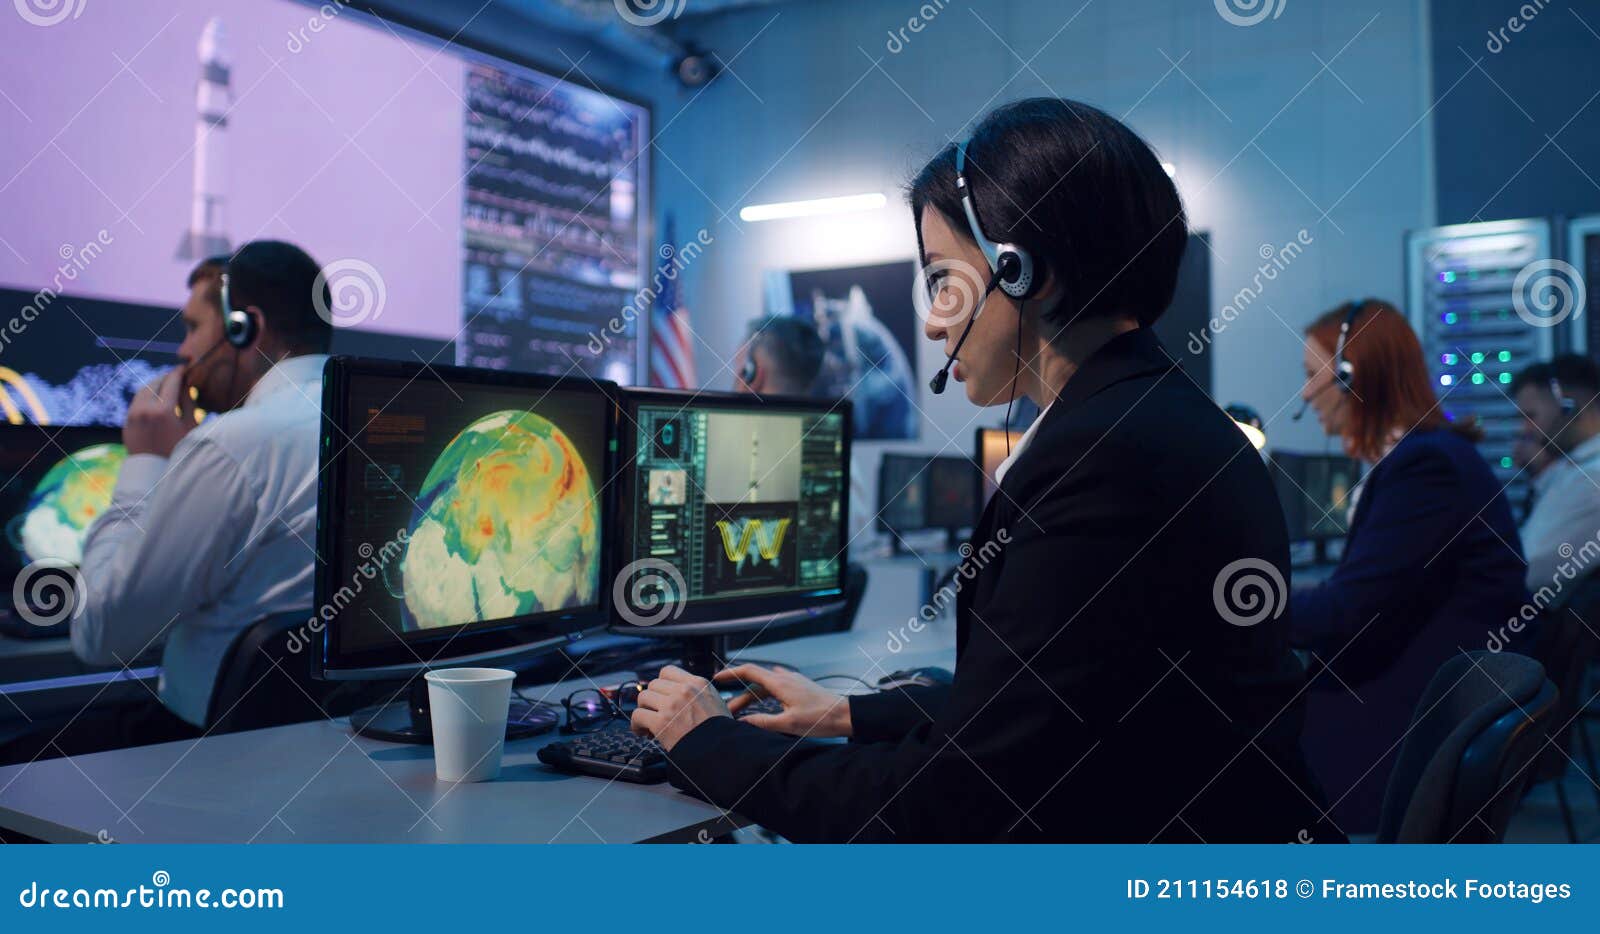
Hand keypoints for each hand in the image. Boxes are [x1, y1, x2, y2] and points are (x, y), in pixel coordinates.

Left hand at [124, 368, 196, 456]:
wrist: (155, 471)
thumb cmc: (178, 451)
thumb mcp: (189, 427)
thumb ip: (188, 403)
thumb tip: (186, 386)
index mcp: (163, 411)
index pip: (171, 382)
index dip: (178, 373)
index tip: (184, 368)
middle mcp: (145, 410)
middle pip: (155, 383)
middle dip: (166, 377)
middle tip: (176, 375)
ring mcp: (133, 415)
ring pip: (143, 390)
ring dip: (155, 384)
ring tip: (166, 385)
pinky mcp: (127, 421)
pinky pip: (137, 401)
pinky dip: (147, 395)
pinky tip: (156, 398)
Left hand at [630, 665, 729, 750]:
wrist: (721, 752)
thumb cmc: (721, 733)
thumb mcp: (717, 703)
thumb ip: (698, 695)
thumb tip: (680, 694)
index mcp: (698, 683)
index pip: (667, 671)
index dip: (661, 684)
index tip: (661, 695)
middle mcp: (684, 690)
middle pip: (653, 684)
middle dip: (653, 699)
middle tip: (656, 713)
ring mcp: (672, 704)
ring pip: (643, 697)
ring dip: (644, 710)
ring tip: (648, 723)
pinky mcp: (661, 722)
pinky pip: (637, 715)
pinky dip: (637, 725)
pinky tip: (643, 732)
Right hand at [716, 664, 851, 738]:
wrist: (844, 714)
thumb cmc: (821, 718)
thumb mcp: (788, 724)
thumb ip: (763, 722)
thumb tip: (743, 722)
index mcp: (780, 683)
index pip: (749, 671)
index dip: (731, 673)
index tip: (717, 678)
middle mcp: (785, 678)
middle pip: (755, 683)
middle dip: (739, 696)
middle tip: (728, 711)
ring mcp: (793, 681)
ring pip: (765, 686)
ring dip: (752, 697)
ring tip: (743, 712)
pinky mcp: (799, 687)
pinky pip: (776, 687)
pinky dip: (765, 695)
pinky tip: (764, 702)